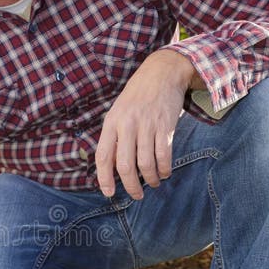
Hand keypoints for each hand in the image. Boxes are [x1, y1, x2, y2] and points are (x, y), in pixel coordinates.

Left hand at [95, 49, 200, 198]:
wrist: (161, 73)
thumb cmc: (137, 96)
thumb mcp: (118, 111)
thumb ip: (114, 136)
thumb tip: (112, 167)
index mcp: (111, 122)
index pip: (103, 156)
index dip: (104, 178)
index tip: (109, 193)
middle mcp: (127, 124)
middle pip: (125, 165)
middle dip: (131, 186)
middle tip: (136, 195)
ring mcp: (147, 125)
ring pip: (146, 163)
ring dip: (150, 179)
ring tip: (152, 184)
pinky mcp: (165, 125)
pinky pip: (164, 155)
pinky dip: (164, 169)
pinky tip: (164, 173)